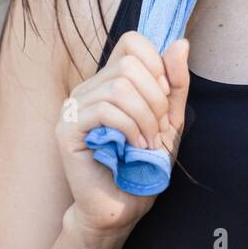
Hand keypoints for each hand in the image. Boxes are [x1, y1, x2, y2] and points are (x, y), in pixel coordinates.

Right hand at [55, 32, 190, 237]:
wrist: (123, 207)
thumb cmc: (143, 164)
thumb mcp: (170, 119)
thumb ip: (175, 82)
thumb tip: (180, 42)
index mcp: (109, 80)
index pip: (132, 42)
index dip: (156, 64)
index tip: (164, 99)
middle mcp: (88, 88)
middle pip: (129, 65)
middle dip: (156, 100)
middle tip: (158, 131)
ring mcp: (74, 107)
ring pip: (119, 88)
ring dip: (146, 119)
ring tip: (147, 144)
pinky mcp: (67, 129)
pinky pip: (105, 111)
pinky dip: (130, 129)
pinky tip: (134, 148)